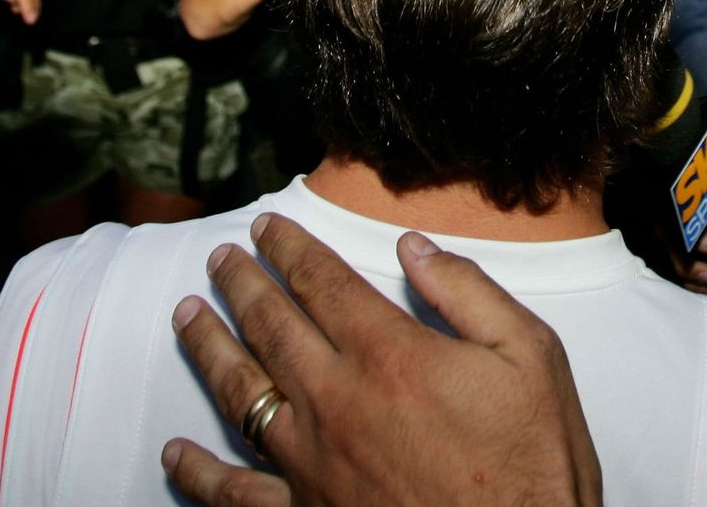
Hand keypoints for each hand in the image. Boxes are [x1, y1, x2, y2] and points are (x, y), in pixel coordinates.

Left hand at [164, 214, 602, 506]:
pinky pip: (234, 492)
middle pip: (270, 323)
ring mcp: (310, 461)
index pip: (321, 281)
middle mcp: (336, 399)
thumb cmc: (531, 468)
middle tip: (220, 258)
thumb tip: (416, 248)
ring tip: (187, 316)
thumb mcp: (531, 358)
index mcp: (389, 353)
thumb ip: (468, 293)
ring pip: (240, 391)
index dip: (288, 247)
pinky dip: (198, 471)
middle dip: (240, 283)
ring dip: (208, 347)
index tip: (266, 226)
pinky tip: (175, 452)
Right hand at [685, 168, 706, 298]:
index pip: (694, 190)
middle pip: (681, 219)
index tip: (686, 244)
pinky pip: (698, 264)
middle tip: (704, 272)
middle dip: (683, 248)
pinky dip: (697, 280)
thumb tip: (700, 240)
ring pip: (686, 244)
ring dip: (689, 266)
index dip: (680, 213)